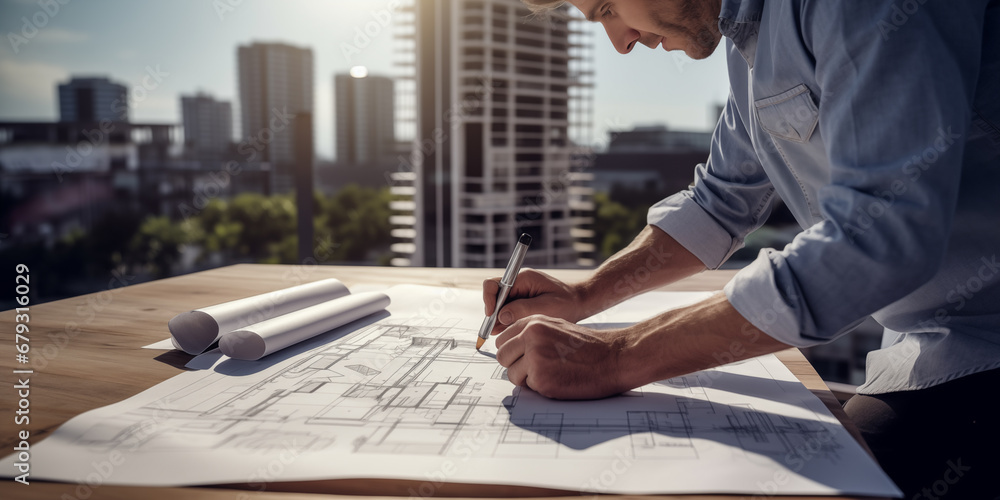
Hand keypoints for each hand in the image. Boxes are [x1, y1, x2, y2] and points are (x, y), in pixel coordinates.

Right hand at [482, 269, 585, 334]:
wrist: (579, 302)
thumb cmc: (567, 303)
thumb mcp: (546, 308)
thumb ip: (522, 310)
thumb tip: (500, 316)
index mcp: (523, 278)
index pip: (493, 284)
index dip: (488, 300)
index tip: (491, 316)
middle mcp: (517, 283)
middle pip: (493, 296)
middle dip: (493, 314)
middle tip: (497, 331)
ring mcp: (518, 292)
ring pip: (499, 306)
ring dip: (500, 320)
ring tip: (509, 333)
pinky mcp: (521, 302)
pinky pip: (507, 311)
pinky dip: (507, 322)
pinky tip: (514, 331)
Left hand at [494, 315, 634, 399]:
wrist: (613, 357)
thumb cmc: (588, 345)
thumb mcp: (557, 327)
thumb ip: (532, 333)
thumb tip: (510, 346)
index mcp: (533, 322)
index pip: (503, 339)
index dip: (512, 351)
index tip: (520, 357)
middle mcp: (531, 337)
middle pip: (503, 356)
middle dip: (515, 365)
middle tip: (535, 369)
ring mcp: (535, 358)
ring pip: (512, 374)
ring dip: (527, 378)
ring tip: (550, 373)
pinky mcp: (541, 379)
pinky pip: (528, 387)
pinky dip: (540, 387)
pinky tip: (559, 379)